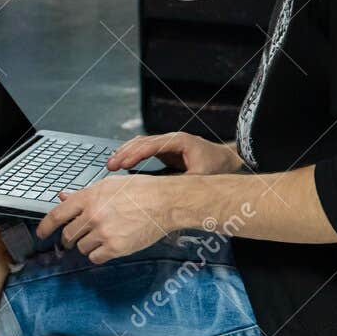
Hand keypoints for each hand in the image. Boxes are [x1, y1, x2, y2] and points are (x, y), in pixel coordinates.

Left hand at [36, 175, 176, 263]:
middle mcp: (93, 214)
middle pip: (68, 235)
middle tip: (75, 239)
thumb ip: (84, 194)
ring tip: (101, 238)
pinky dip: (98, 255)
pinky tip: (108, 247)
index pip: (57, 215)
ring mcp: (103, 232)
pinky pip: (95, 258)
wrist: (165, 202)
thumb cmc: (141, 190)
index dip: (45, 227)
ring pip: (82, 248)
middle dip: (69, 239)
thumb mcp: (109, 185)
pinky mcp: (115, 247)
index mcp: (89, 197)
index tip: (41, 233)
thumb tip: (63, 197)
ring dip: (87, 246)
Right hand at [105, 131, 241, 175]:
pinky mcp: (165, 149)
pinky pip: (144, 148)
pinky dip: (132, 154)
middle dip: (125, 153)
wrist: (226, 160)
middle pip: (142, 142)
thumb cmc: (216, 167)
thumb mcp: (201, 178)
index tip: (123, 164)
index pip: (152, 145)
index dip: (136, 154)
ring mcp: (167, 143)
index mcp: (179, 142)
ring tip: (111, 164)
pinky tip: (121, 162)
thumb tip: (167, 196)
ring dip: (125, 152)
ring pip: (141, 143)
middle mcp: (171, 139)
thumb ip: (184, 184)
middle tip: (110, 165)